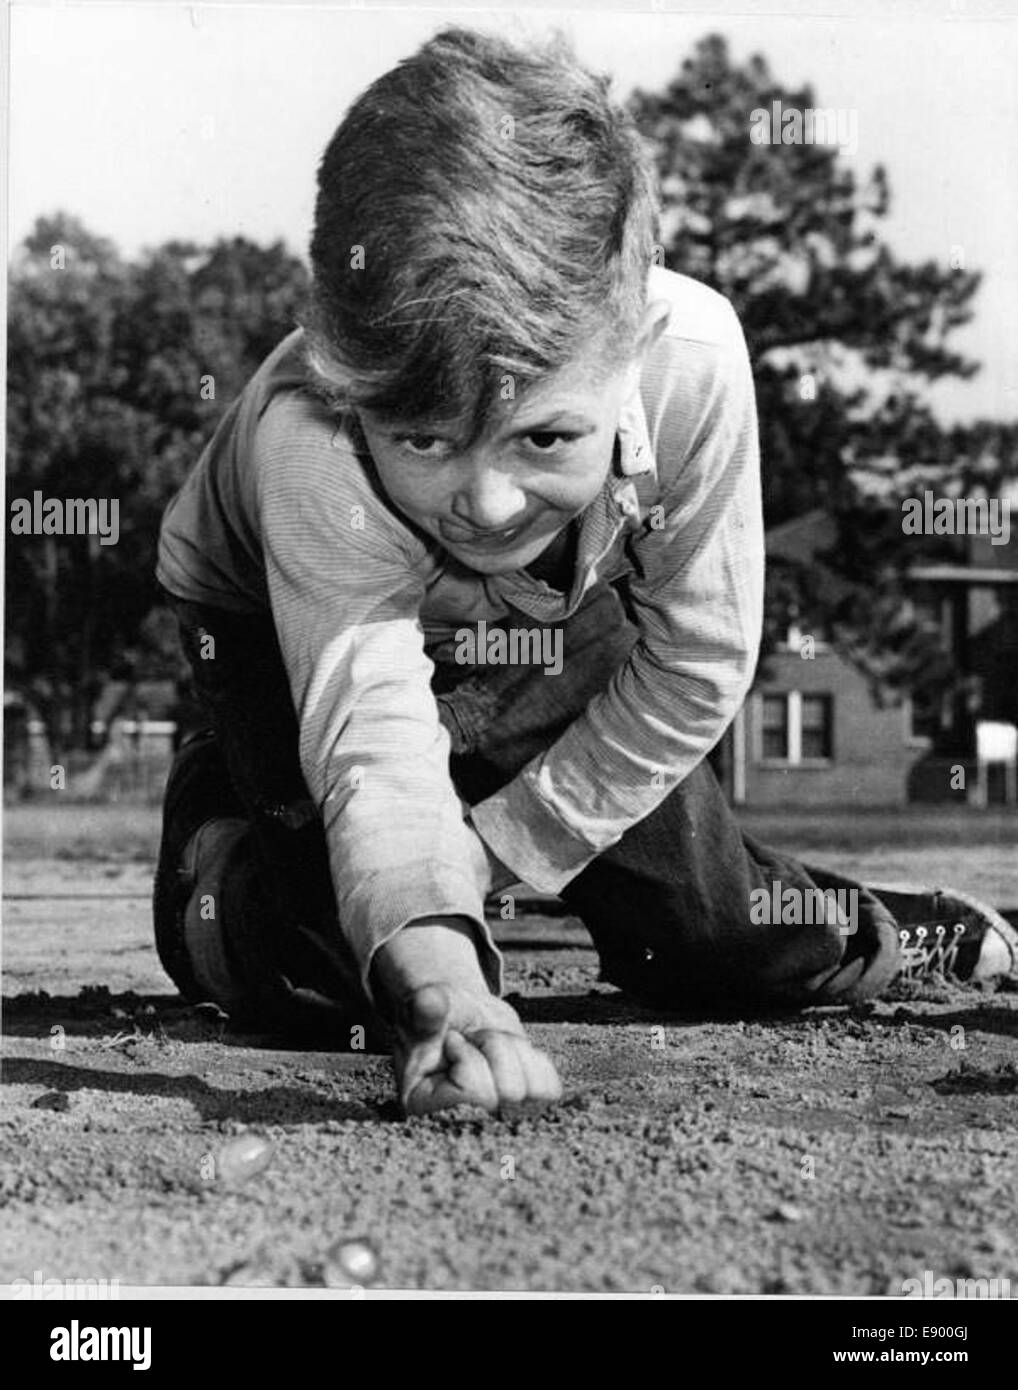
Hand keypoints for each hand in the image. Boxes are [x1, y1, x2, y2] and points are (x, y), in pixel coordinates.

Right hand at [393, 982, 561, 1116]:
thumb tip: (427, 1001)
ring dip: (513, 1051)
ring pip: (533, 1089)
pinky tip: (508, 1055)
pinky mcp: (524, 1110)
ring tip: (486, 1047)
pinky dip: (533, 1060)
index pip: (473, 1092)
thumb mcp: (428, 1008)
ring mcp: (497, 1121)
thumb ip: (427, 1010)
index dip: (468, 1055)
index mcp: (427, 1111)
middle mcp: (463, 1127)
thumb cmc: (438, 1014)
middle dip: (494, 1048)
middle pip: (509, 1092)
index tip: (452, 1041)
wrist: (461, 1014)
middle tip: (471, 1041)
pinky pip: (550, 1089)